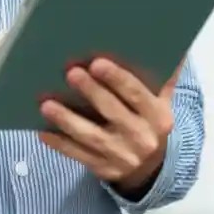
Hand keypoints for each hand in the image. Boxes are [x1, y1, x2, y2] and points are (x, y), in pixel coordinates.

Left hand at [37, 58, 180, 193]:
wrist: (151, 169)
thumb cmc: (150, 123)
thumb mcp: (162, 103)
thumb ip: (162, 78)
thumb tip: (169, 44)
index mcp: (158, 116)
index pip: (137, 94)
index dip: (117, 79)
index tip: (97, 63)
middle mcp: (142, 137)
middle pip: (113, 112)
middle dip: (91, 92)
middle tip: (71, 73)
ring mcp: (122, 156)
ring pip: (91, 137)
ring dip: (68, 120)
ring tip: (47, 104)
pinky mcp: (104, 170)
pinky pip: (79, 156)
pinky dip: (60, 144)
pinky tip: (43, 130)